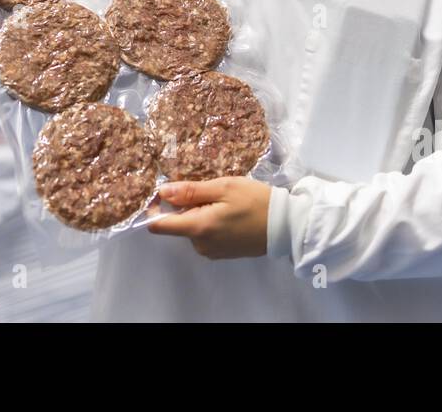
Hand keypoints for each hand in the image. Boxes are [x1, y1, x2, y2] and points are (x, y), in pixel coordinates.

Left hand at [146, 177, 270, 259]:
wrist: (285, 226)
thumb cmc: (255, 201)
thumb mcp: (224, 187)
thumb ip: (190, 191)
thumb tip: (162, 192)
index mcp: (198, 228)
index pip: (158, 225)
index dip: (155, 208)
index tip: (165, 193)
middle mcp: (200, 245)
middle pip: (177, 224)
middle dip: (185, 206)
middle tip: (209, 191)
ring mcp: (211, 252)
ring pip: (192, 228)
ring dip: (199, 213)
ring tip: (223, 201)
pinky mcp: (221, 253)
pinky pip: (205, 235)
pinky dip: (209, 222)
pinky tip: (229, 213)